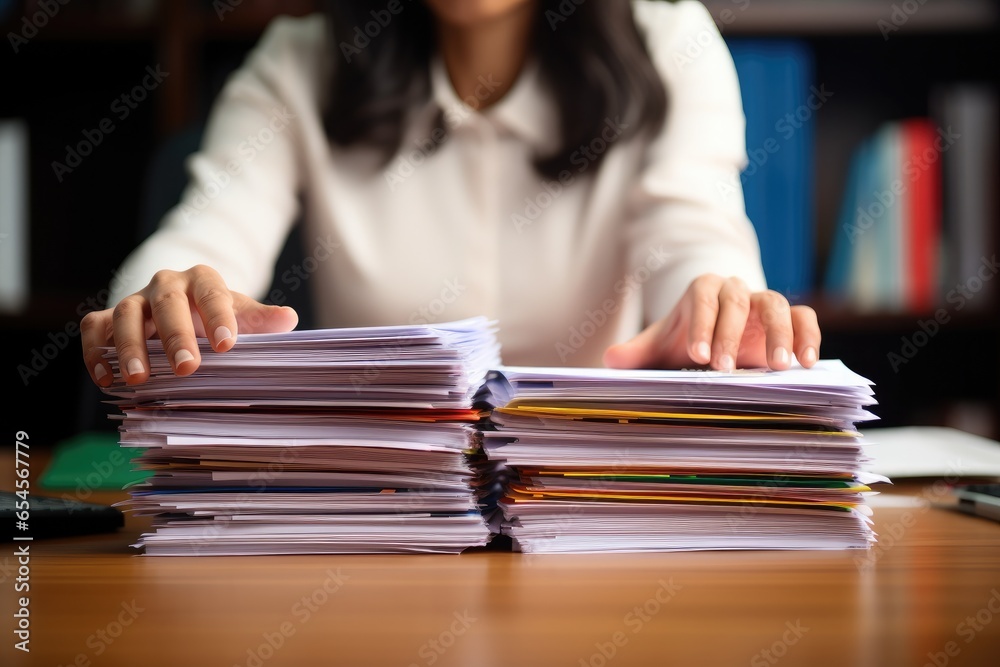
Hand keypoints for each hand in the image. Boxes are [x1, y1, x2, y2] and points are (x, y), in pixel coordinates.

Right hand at [81, 265, 297, 386]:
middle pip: (167, 303)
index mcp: (202, 281)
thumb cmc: (216, 317)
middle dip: (176, 336)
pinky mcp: (108, 319)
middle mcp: (165, 285)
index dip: (219, 317)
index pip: (212, 293)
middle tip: (188, 367)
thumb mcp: (241, 316)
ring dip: (130, 346)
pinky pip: (95, 329)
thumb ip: (261, 320)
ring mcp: (135, 301)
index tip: (227, 345)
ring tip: (138, 379)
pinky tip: (106, 380)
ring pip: (125, 314)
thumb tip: (289, 319)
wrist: (184, 312)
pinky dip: (96, 352)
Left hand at [602, 274, 819, 370]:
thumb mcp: (659, 347)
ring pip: (777, 304)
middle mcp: (735, 290)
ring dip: (779, 334)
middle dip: (731, 334)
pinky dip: (808, 336)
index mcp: (701, 290)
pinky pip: (804, 318)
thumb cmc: (684, 340)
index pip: (701, 299)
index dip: (701, 325)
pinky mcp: (789, 318)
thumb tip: (610, 360)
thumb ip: (636, 353)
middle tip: (725, 368)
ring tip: (779, 367)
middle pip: (737, 301)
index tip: (696, 356)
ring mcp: (764, 302)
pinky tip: (807, 364)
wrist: (714, 336)